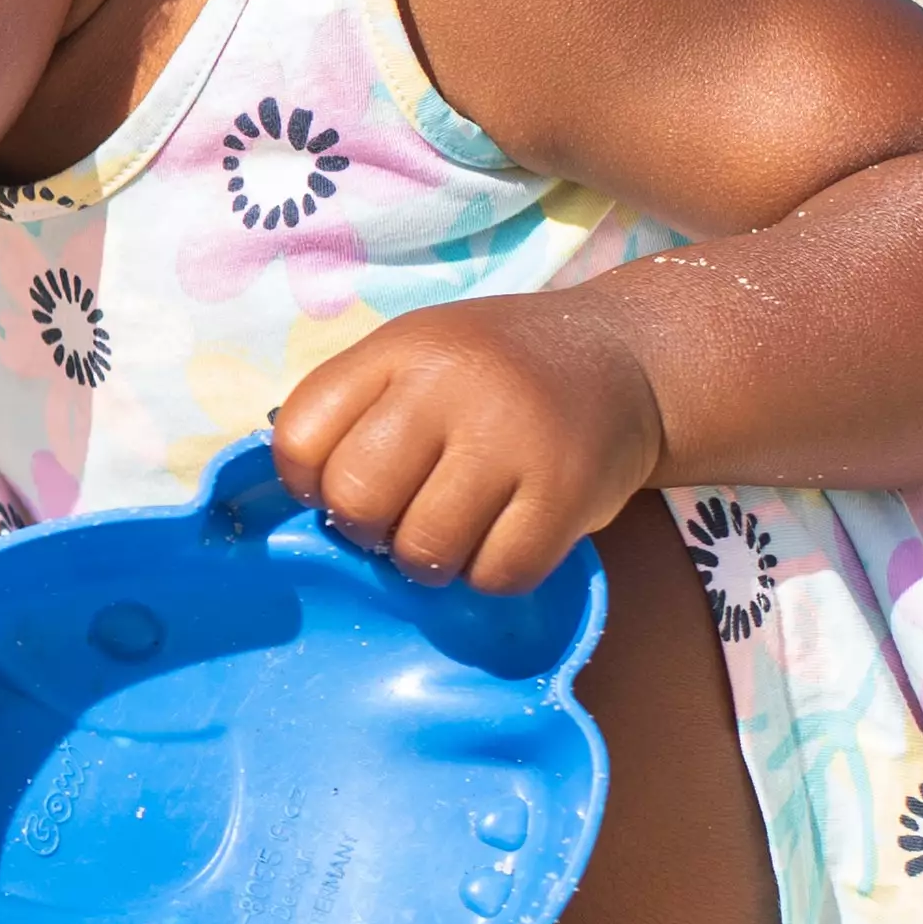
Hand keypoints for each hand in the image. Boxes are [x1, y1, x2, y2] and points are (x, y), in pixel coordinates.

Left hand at [270, 295, 663, 593]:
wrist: (623, 357)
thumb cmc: (495, 370)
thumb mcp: (417, 354)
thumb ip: (355, 410)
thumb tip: (299, 503)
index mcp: (401, 349)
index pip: (299, 438)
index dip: (308, 481)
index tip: (344, 480)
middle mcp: (452, 386)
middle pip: (356, 499)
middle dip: (367, 527)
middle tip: (401, 515)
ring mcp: (513, 439)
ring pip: (423, 548)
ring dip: (428, 558)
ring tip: (452, 529)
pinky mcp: (567, 493)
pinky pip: (497, 574)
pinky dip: (491, 573)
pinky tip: (504, 537)